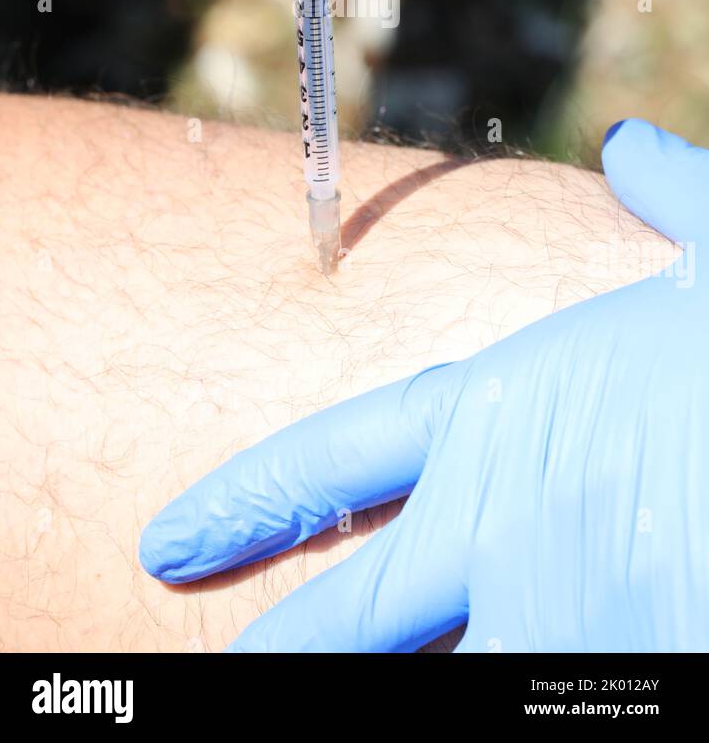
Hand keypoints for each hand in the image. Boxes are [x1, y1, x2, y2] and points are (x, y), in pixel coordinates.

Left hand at [140, 118, 708, 651]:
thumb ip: (668, 200)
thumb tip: (631, 148)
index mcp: (507, 407)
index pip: (343, 455)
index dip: (254, 498)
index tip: (175, 538)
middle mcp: (504, 518)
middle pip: (354, 615)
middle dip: (288, 650)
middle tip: (230, 673)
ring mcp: (552, 607)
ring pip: (438, 680)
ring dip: (403, 688)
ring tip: (319, 697)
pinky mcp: (621, 669)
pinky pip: (539, 701)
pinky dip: (529, 697)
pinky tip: (541, 685)